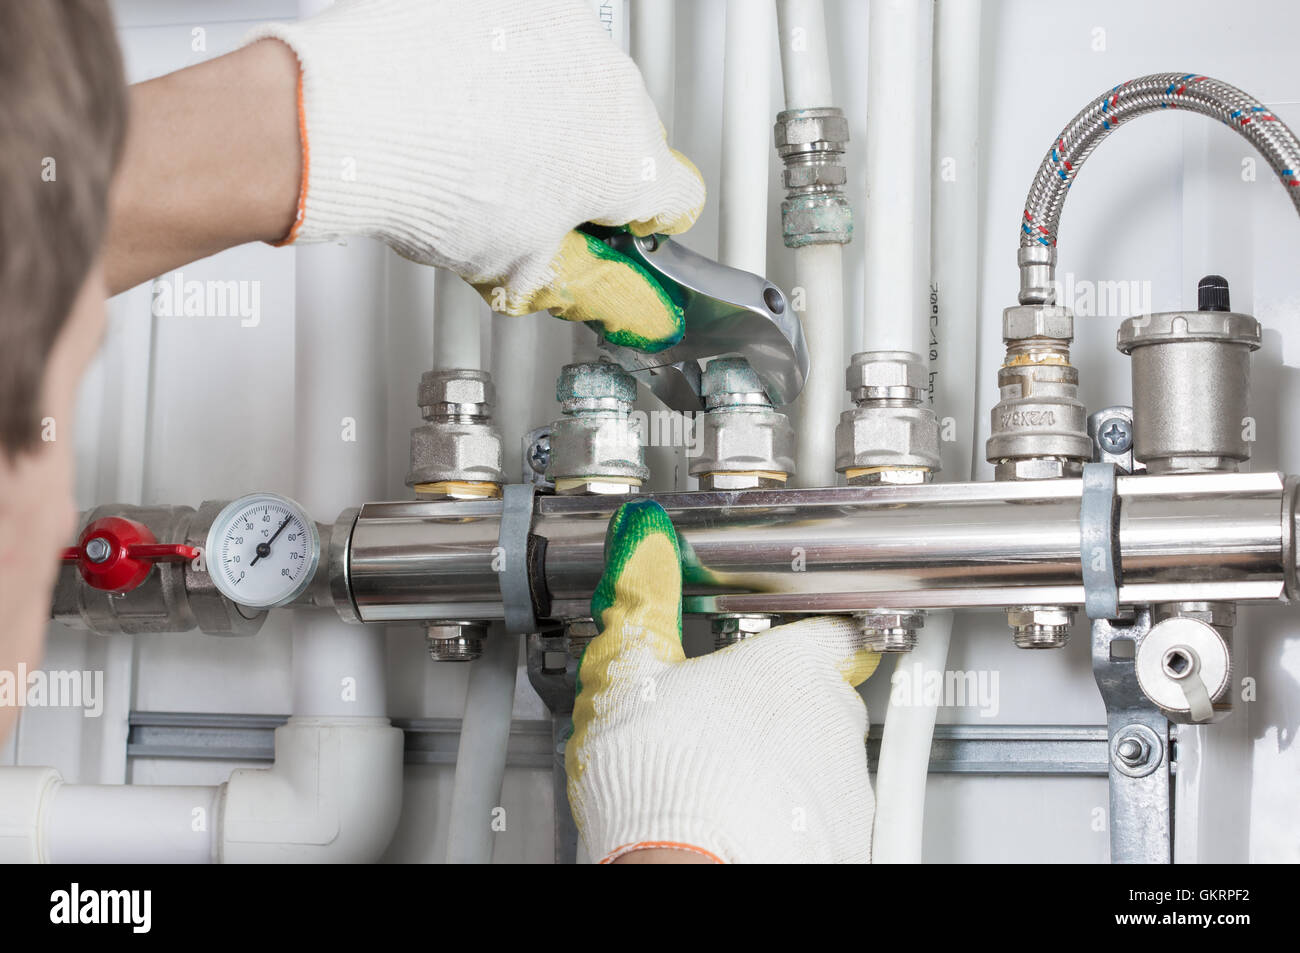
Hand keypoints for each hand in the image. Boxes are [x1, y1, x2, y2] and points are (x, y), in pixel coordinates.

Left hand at [250, 0, 705, 351]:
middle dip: (589, 169)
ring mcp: (562, 29)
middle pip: (627, 134)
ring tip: (485, 148)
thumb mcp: (512, 267)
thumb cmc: (432, 183)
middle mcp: (610, 83)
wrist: (352, 116)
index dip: (640, 227)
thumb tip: (588, 290)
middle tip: (534, 202)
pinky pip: (528, 40)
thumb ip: (570, 277)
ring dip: (549, 114)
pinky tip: (462, 99)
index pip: (674, 198)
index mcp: (628, 158)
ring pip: (578, 82)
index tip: (612, 235)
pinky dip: (506, 67)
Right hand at [566, 499, 882, 863]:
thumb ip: (642, 597)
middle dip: (775, 705)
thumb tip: (642, 541)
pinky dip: (786, 813)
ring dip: (781, 761)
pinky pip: (820, 813)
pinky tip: (737, 816)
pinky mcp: (844, 839)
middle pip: (819, 694)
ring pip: (821, 757)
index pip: (830, 627)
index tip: (770, 645)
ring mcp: (846, 783)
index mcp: (793, 663)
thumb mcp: (631, 670)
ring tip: (718, 773)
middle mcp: (836, 718)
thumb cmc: (659, 779)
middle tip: (718, 720)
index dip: (800, 633)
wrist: (682, 873)